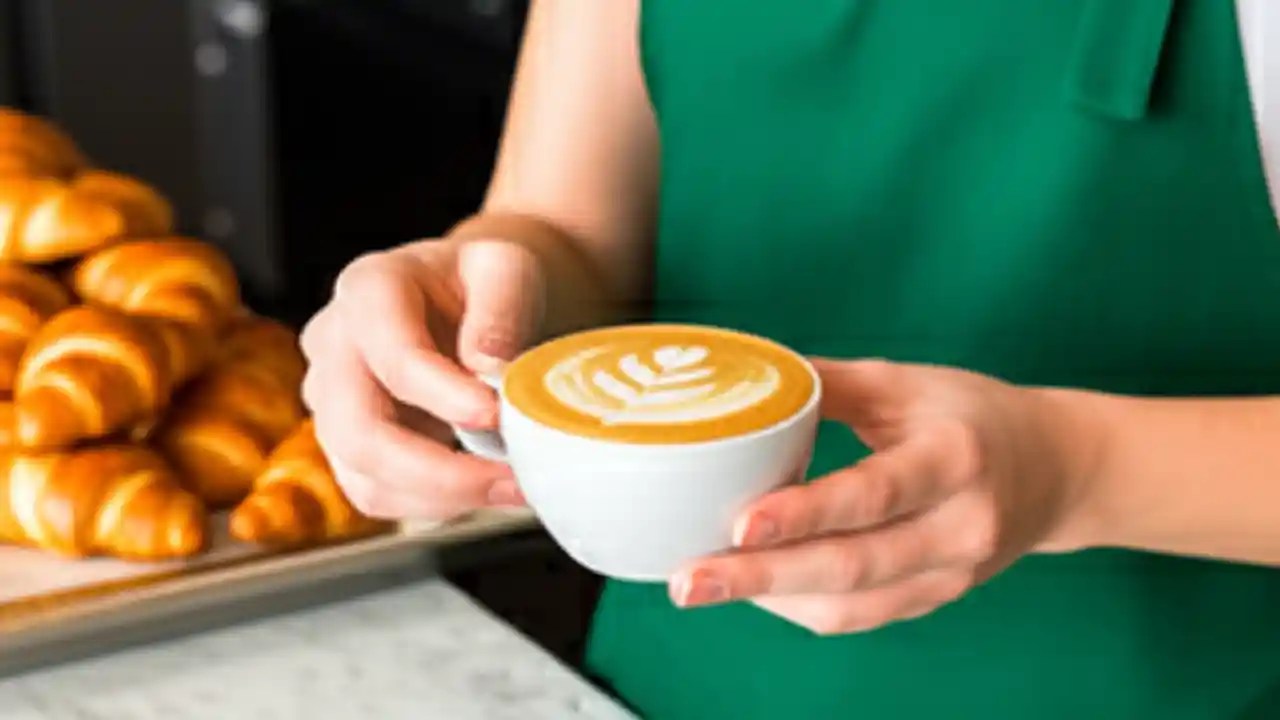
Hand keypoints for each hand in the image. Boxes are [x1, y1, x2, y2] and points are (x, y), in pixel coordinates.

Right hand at [300, 237, 546, 520]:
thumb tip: (487, 369)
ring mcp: (332, 401)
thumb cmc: (482, 282)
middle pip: (358, 432)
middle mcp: (333, 345)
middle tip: (511, 481)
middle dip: (438, 472)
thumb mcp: (507, 267)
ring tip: (511, 487)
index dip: (443, 395)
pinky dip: (436, 504)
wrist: (469, 299)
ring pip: (365, 478)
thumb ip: (501, 307)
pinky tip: (484, 488)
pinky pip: (379, 495)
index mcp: (369, 288)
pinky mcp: (348, 444)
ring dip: (443, 498)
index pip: (392, 355)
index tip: (496, 415)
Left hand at [669, 359, 1099, 634]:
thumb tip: (742, 379)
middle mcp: (959, 526)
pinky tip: (754, 588)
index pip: (873, 494)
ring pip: (851, 604)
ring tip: (700, 585)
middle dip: (760, 578)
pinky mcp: (936, 598)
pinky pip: (860, 616)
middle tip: (688, 579)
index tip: (740, 524)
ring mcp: (951, 574)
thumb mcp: (907, 383)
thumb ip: (827, 383)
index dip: (805, 513)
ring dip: (770, 599)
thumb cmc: (971, 414)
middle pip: (852, 565)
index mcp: (954, 458)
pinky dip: (800, 606)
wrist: (1057, 470)